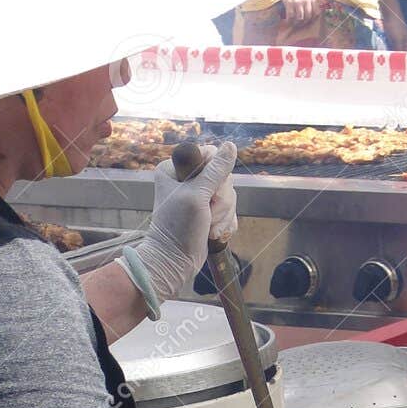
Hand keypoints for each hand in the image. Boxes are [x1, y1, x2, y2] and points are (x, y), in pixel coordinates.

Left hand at [122, 140, 237, 304]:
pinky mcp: (208, 212)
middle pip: (223, 177)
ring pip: (228, 195)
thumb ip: (216, 170)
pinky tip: (213, 233)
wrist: (175, 261)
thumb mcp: (197, 195)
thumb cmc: (179, 228)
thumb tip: (231, 146)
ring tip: (209, 229)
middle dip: (220, 201)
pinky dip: (225, 223)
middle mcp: (187, 179)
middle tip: (208, 215)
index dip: (216, 175)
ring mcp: (199, 196)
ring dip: (223, 215)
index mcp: (176, 168)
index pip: (210, 156)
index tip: (208, 194)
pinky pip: (229, 210)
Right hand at [275, 0, 319, 26]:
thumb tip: (310, 3)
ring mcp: (298, 2)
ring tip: (294, 23)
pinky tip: (287, 20)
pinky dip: (289, 20)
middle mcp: (306, 0)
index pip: (316, 12)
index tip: (309, 20)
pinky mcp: (289, 3)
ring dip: (297, 22)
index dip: (313, 17)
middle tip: (301, 23)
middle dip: (305, 22)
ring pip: (300, 18)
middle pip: (308, 16)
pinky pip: (291, 16)